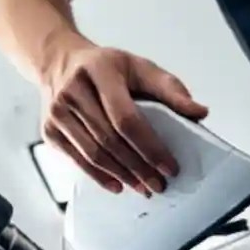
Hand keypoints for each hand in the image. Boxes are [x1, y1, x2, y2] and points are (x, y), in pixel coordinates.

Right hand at [39, 37, 207, 195]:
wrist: (60, 62)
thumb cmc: (105, 67)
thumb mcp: (139, 67)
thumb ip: (170, 89)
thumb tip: (199, 113)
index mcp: (100, 70)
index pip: (126, 117)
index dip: (149, 146)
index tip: (169, 166)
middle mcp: (73, 90)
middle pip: (110, 139)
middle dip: (139, 167)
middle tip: (159, 184)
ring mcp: (57, 112)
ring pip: (93, 154)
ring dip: (122, 175)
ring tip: (143, 187)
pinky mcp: (49, 130)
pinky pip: (78, 160)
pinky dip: (100, 177)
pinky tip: (118, 185)